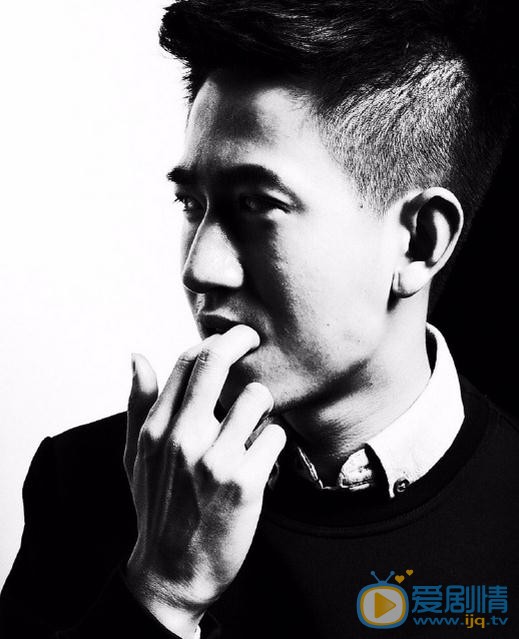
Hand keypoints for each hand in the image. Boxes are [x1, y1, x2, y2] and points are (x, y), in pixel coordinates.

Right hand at [124, 325, 286, 637]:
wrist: (172, 574)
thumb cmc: (156, 510)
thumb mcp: (135, 457)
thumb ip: (139, 405)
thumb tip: (138, 357)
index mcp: (157, 429)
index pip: (186, 361)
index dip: (213, 340)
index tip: (229, 338)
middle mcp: (183, 437)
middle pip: (217, 362)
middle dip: (242, 340)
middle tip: (255, 340)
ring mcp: (215, 460)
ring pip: (257, 396)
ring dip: (264, 406)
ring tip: (258, 423)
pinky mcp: (245, 483)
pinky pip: (277, 436)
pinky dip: (275, 443)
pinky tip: (264, 458)